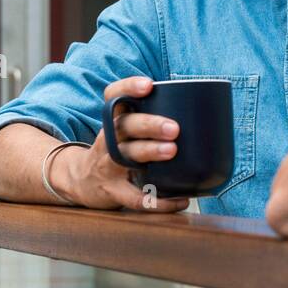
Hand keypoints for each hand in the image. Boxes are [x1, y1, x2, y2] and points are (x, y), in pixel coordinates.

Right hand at [53, 76, 191, 212]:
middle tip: (173, 128)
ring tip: (172, 150)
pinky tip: (181, 200)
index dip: (127, 87)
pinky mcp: (113, 191)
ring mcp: (108, 165)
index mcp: (114, 121)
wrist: (81, 181)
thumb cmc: (117, 150)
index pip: (113, 97)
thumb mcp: (124, 131)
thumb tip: (206, 112)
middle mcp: (108, 140)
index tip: (148, 85)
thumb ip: (152, 119)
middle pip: (124, 126)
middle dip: (149, 124)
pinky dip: (158, 201)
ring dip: (149, 152)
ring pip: (125, 156)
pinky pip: (135, 198)